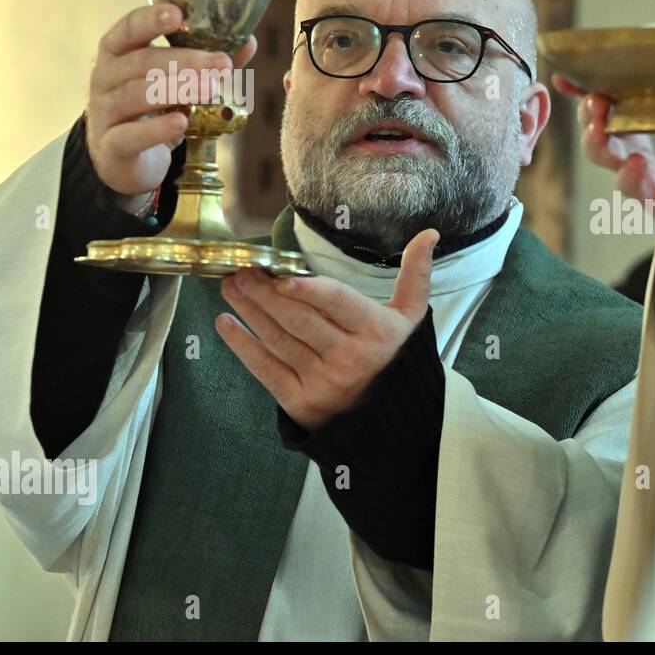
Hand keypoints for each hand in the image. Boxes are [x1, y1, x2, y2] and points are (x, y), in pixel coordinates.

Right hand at [85, 3, 255, 214]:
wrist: (124, 158)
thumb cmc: (152, 110)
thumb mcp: (176, 82)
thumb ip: (207, 63)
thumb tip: (247, 42)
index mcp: (117, 53)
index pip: (129, 29)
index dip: (150, 20)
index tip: (178, 14)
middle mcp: (103, 78)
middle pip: (142, 62)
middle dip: (185, 61)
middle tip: (221, 63)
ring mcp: (104, 112)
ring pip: (137, 95)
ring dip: (178, 90)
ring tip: (211, 90)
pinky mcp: (110, 146)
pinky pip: (130, 135)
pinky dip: (156, 129)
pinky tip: (181, 122)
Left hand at [215, 228, 439, 429]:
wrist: (394, 420)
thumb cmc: (398, 357)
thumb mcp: (411, 318)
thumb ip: (415, 275)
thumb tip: (429, 234)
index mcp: (377, 332)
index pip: (338, 304)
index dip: (308, 290)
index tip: (280, 275)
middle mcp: (350, 358)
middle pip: (300, 320)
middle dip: (265, 294)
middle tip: (243, 272)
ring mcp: (323, 382)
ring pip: (279, 340)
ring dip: (250, 312)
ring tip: (231, 289)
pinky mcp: (302, 402)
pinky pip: (266, 370)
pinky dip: (243, 346)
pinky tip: (226, 324)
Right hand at [558, 10, 654, 294]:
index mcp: (634, 114)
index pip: (598, 96)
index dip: (577, 85)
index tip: (564, 73)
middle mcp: (628, 142)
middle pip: (592, 128)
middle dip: (588, 115)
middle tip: (596, 103)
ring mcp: (637, 170)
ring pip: (606, 159)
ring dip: (601, 146)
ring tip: (605, 133)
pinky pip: (641, 191)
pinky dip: (636, 181)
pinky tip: (640, 168)